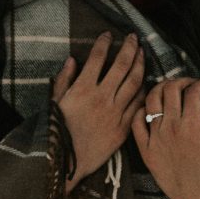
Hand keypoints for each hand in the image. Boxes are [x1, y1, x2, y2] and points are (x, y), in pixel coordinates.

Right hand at [52, 32, 145, 185]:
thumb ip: (63, 80)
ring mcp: (115, 113)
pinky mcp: (124, 128)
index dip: (104, 43)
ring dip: (140, 65)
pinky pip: (138, 104)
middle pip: (122, 66)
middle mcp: (102, 98)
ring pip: (135, 82)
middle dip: (129, 48)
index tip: (108, 34)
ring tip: (142, 54)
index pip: (97, 58)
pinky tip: (145, 82)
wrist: (67, 164)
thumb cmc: (57, 132)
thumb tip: (72, 60)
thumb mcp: (54, 103)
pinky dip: (144, 91)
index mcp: (82, 90)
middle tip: (133, 38)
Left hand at [131, 77, 199, 198]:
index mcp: (194, 124)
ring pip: (151, 100)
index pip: (192, 91)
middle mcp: (172, 127)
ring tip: (168, 91)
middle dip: (181, 81)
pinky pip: (136, 123)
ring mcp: (156, 138)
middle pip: (170, 89)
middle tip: (187, 84)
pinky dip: (141, 110)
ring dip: (160, 89)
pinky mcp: (145, 150)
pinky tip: (150, 108)